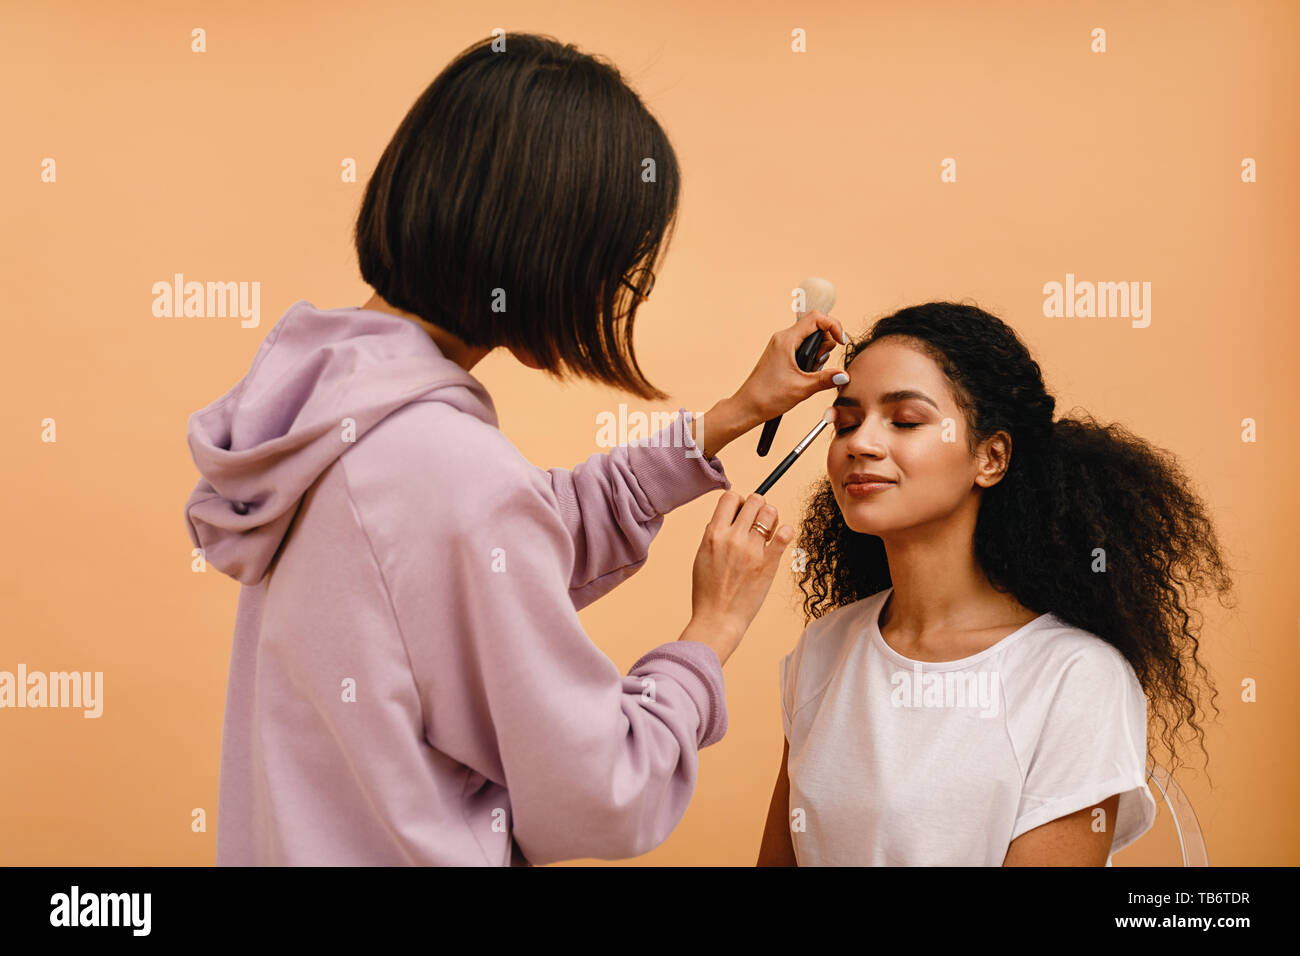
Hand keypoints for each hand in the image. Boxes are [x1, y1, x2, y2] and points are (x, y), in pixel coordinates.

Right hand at [684, 491, 794, 664]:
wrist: (718, 619)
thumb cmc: (708, 591)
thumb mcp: (702, 556)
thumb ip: (714, 534)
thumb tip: (727, 517)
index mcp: (713, 534)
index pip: (730, 497)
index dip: (738, 502)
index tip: (740, 514)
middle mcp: (733, 537)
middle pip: (754, 500)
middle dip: (757, 507)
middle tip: (757, 523)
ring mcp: (752, 550)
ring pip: (770, 512)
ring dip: (771, 518)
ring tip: (768, 533)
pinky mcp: (769, 563)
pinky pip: (785, 534)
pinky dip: (785, 532)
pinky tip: (780, 539)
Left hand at [731, 310, 849, 423]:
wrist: (747, 407)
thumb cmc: (767, 397)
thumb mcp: (802, 388)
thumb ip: (826, 379)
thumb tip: (844, 375)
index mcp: (787, 340)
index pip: (817, 317)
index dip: (834, 326)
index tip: (841, 342)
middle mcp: (783, 338)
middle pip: (816, 327)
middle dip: (825, 344)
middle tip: (817, 365)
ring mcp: (781, 345)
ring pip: (810, 338)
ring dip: (818, 353)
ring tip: (810, 372)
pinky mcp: (781, 354)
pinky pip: (802, 347)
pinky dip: (809, 358)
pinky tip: (805, 374)